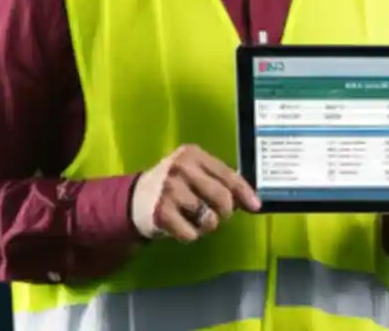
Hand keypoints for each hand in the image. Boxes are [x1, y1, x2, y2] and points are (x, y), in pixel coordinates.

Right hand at [132, 144, 260, 241]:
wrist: (133, 199)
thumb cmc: (173, 185)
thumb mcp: (194, 173)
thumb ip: (219, 181)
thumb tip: (252, 201)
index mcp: (193, 154)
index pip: (229, 175)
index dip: (245, 193)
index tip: (255, 206)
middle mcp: (182, 168)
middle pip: (223, 198)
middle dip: (225, 213)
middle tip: (215, 214)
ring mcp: (170, 189)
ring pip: (209, 219)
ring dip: (206, 226)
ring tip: (194, 218)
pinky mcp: (161, 212)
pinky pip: (191, 234)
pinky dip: (190, 235)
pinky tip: (180, 225)